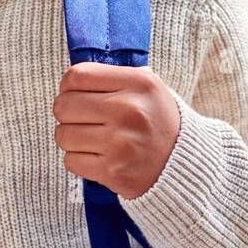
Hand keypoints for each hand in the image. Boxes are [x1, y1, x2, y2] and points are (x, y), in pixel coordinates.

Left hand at [52, 62, 180, 198]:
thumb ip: (113, 78)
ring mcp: (121, 143)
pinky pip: (71, 161)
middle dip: (67, 114)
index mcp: (139, 83)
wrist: (184, 165)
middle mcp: (130, 110)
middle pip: (64, 106)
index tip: (74, 95)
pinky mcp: (113, 171)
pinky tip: (96, 157)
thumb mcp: (148, 88)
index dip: (67, 87)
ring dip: (70, 138)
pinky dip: (78, 160)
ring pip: (63, 135)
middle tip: (81, 120)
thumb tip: (70, 80)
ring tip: (90, 139)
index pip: (77, 76)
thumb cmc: (158, 122)